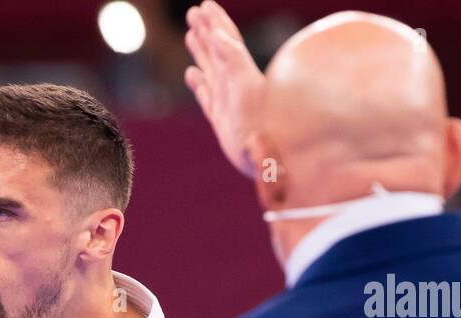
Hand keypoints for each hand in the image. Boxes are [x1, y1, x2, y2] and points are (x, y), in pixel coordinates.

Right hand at [184, 1, 265, 178]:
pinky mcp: (221, 120)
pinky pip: (206, 95)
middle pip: (217, 50)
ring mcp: (227, 101)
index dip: (215, 22)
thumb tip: (215, 35)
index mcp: (240, 73)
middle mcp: (234, 84)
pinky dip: (198, 83)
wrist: (270, 159)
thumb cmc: (262, 126)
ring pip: (210, 69)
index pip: (226, 40)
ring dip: (200, 52)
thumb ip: (233, 60)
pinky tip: (191, 74)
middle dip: (205, 30)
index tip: (204, 4)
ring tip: (190, 35)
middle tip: (192, 12)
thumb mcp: (245, 88)